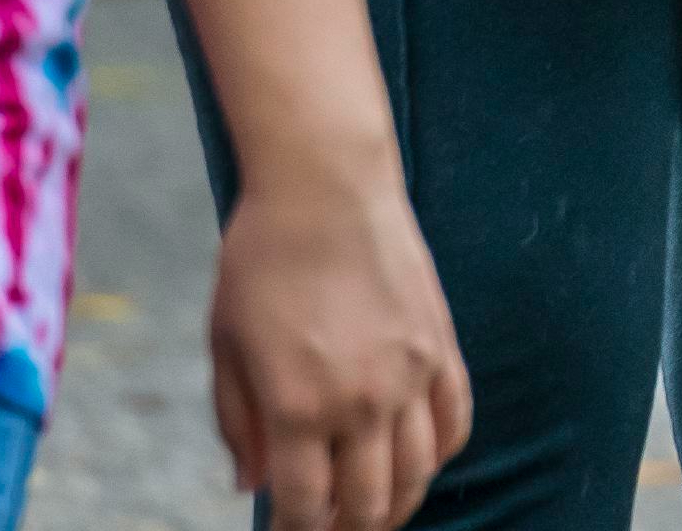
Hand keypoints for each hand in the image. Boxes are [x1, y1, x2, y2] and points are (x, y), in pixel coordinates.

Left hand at [207, 162, 468, 530]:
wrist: (325, 185)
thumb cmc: (263, 259)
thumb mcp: (226, 344)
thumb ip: (237, 423)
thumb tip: (250, 485)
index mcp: (298, 405)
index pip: (304, 505)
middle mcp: (361, 400)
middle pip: (365, 504)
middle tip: (327, 528)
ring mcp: (410, 374)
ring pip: (417, 475)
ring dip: (395, 507)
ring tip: (372, 511)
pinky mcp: (441, 345)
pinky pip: (455, 423)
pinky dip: (439, 456)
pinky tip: (416, 462)